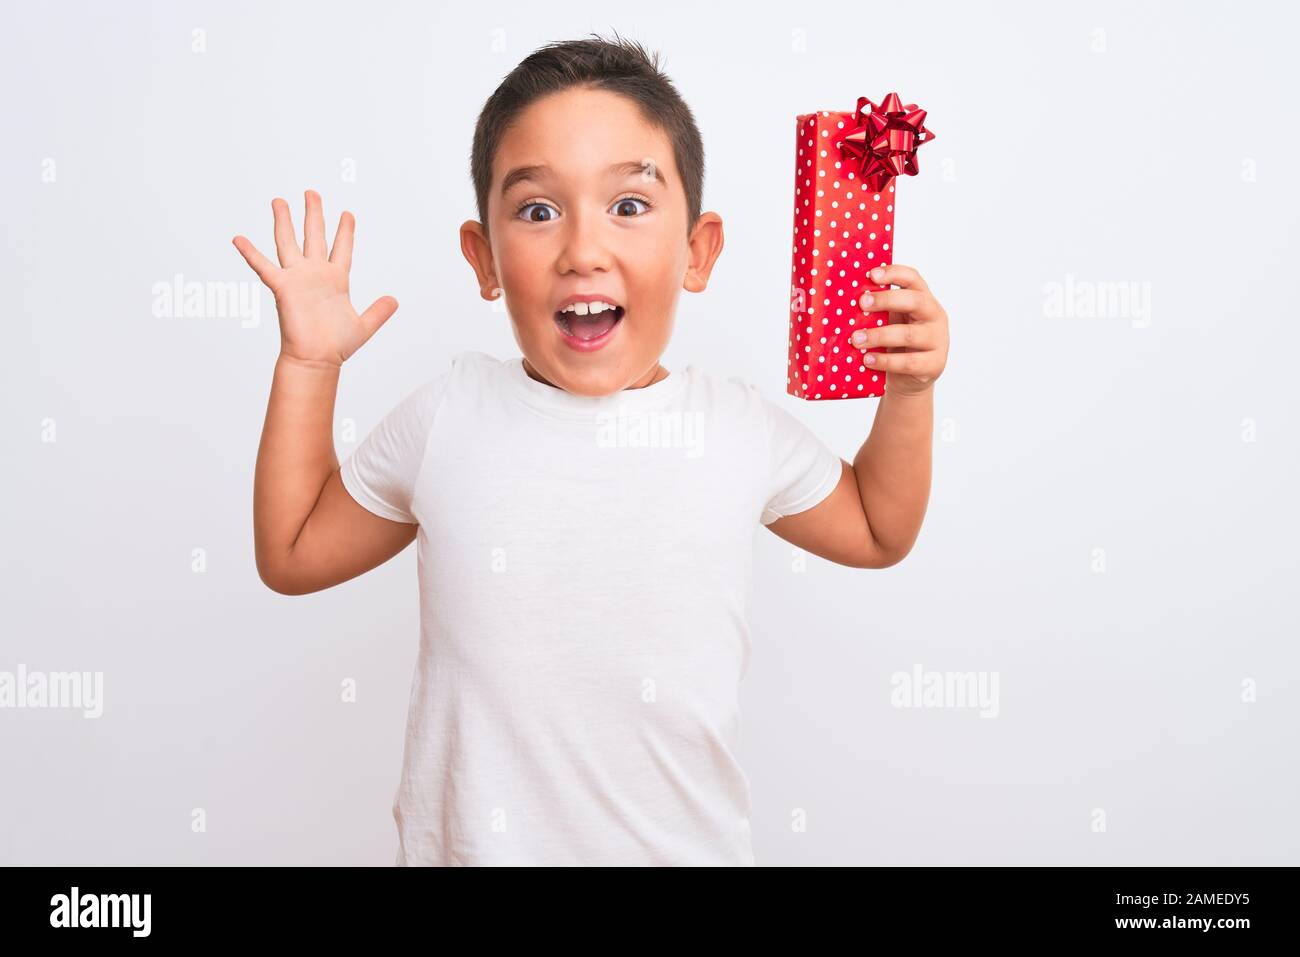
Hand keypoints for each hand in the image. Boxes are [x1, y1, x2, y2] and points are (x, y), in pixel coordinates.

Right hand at [232, 190, 397, 367]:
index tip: (347, 213)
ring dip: (284, 221)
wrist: (317, 359)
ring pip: (289, 242)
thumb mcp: (365, 325)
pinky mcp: (283, 287)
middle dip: (314, 213)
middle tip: (311, 192)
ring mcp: (298, 279)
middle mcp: (315, 274)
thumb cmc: (336, 346)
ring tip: (279, 201)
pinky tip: (239, 238)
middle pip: (314, 236)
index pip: (341, 248)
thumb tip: (394, 300)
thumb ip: (379, 310)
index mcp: (336, 280)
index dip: (345, 231)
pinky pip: (264, 266)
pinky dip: (250, 253)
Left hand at [849, 264, 947, 396]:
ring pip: (909, 334)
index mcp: (923, 299)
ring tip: (856, 339)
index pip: (913, 279)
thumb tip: (844, 300)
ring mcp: (938, 340)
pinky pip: (909, 362)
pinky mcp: (934, 364)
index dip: (894, 273)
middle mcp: (934, 316)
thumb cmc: (895, 344)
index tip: (872, 274)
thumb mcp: (888, 321)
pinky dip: (885, 361)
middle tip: (861, 303)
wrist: (909, 378)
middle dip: (886, 300)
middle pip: (915, 301)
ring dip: (879, 335)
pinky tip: (868, 360)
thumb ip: (876, 310)